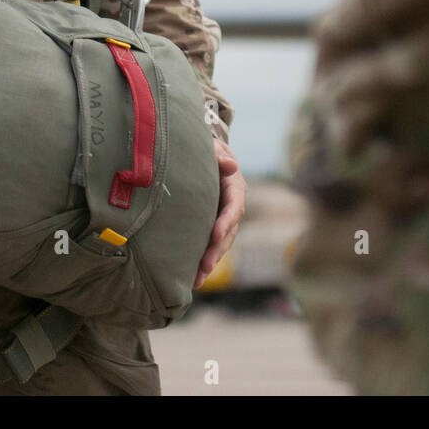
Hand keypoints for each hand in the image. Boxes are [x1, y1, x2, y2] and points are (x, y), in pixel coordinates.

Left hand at [193, 136, 246, 289]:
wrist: (205, 157)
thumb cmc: (208, 151)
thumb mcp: (214, 149)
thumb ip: (220, 156)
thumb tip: (231, 165)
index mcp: (235, 188)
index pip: (234, 206)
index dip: (226, 221)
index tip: (216, 234)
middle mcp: (232, 207)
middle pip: (228, 232)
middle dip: (217, 250)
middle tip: (204, 266)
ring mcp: (224, 219)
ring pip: (221, 244)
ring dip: (211, 262)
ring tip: (197, 279)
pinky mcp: (213, 227)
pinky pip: (211, 246)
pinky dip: (204, 261)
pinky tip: (193, 278)